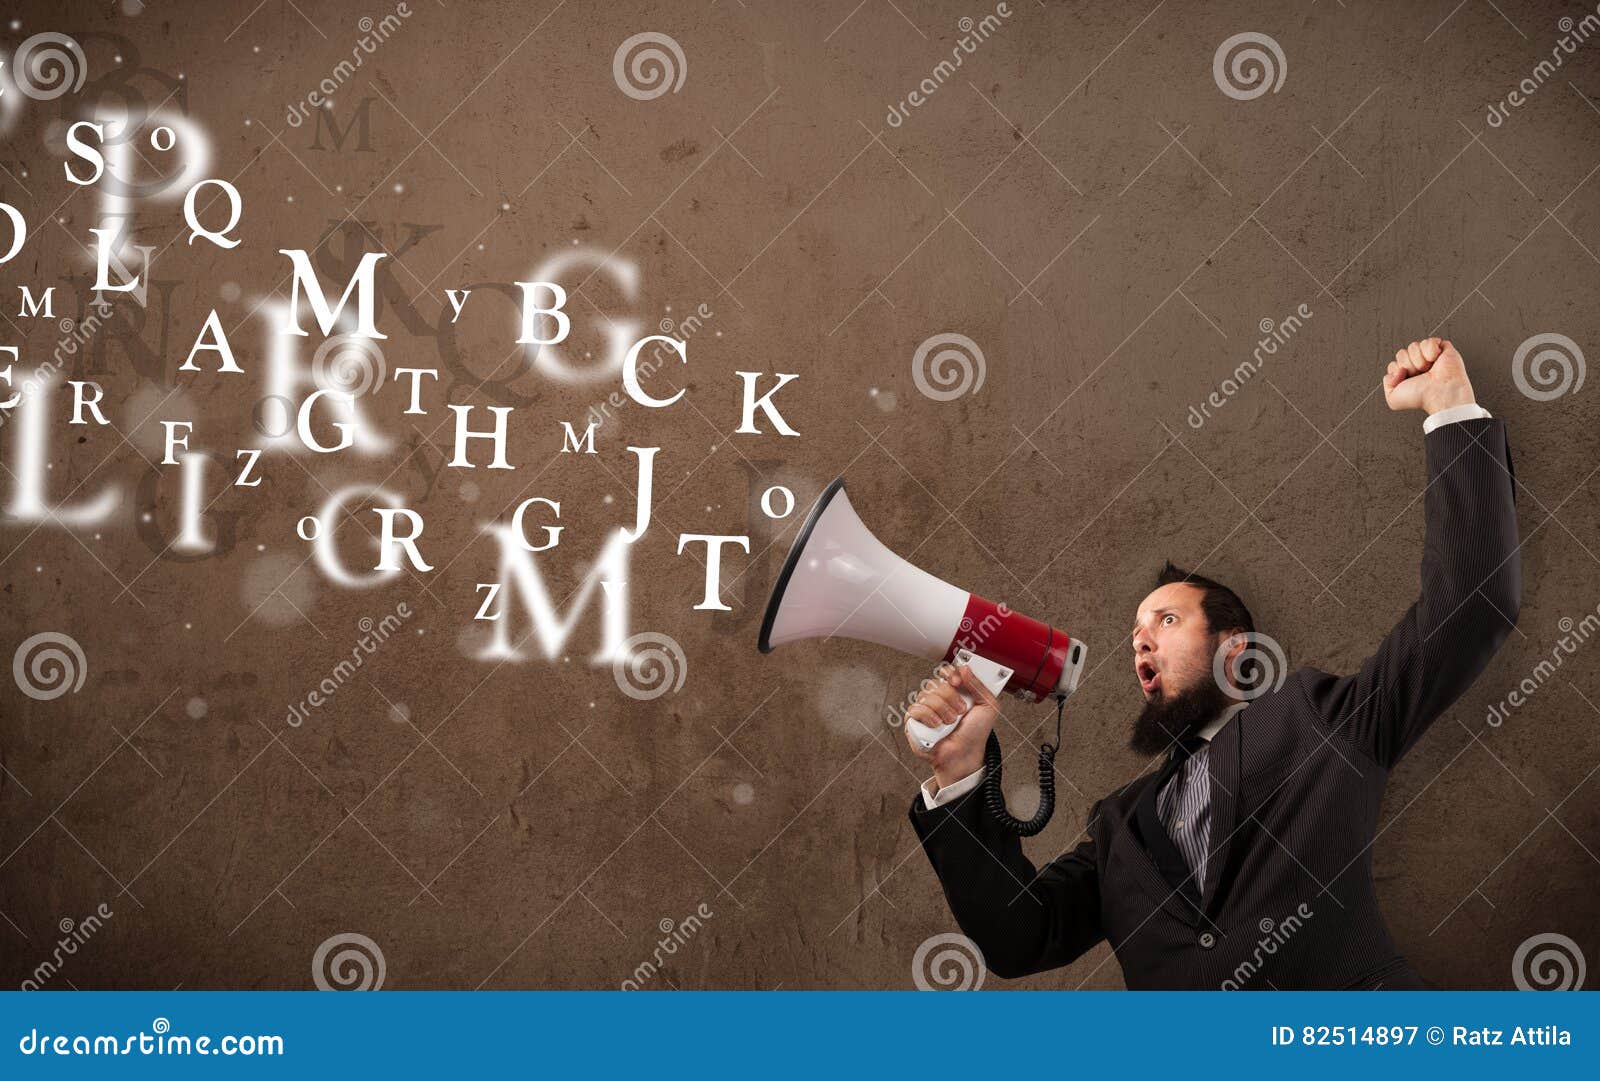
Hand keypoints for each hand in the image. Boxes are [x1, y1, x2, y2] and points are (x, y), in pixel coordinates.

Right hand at [904, 664, 999, 791]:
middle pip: (936, 683)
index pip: (946, 672)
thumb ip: (979, 685)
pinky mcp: (914, 721)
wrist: (965, 756)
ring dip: (942, 710)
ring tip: (950, 722)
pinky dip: (928, 717)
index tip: (957, 682)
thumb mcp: (989, 707)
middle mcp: (940, 698)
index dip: (950, 673)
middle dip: (951, 697)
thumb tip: (965, 668)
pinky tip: (937, 725)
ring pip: (926, 695)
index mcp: (956, 692)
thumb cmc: (976, 735)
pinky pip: (915, 709)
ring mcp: (926, 709)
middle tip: (960, 711)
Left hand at [1384, 338, 1476, 414]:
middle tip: (1419, 375)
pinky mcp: (1443, 349)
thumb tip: (1395, 371)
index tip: (1407, 380)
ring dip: (1418, 359)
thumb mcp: (1393, 399)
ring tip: (1427, 369)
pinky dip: (1430, 350)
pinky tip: (1435, 360)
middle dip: (1407, 364)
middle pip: (1401, 353)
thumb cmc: (1422, 397)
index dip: (1398, 370)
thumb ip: (1386, 385)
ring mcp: (1430, 357)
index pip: (1394, 364)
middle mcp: (1418, 366)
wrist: (1440, 393)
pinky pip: (1429, 340)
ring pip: (1413, 346)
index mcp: (1407, 376)